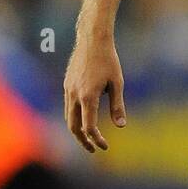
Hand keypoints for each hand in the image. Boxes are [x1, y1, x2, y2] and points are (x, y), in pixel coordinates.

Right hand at [63, 34, 125, 152]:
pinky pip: (68, 106)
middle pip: (73, 127)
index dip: (96, 140)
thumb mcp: (118, 83)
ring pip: (68, 117)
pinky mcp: (67, 84)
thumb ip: (117, 106)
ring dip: (77, 130)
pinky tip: (85, 119)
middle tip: (93, 149)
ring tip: (89, 137)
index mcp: (88, 97)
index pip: (89, 127)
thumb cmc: (109, 60)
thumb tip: (120, 126)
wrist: (92, 40)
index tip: (105, 146)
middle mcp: (74, 95)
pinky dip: (75, 117)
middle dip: (82, 141)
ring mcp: (68, 89)